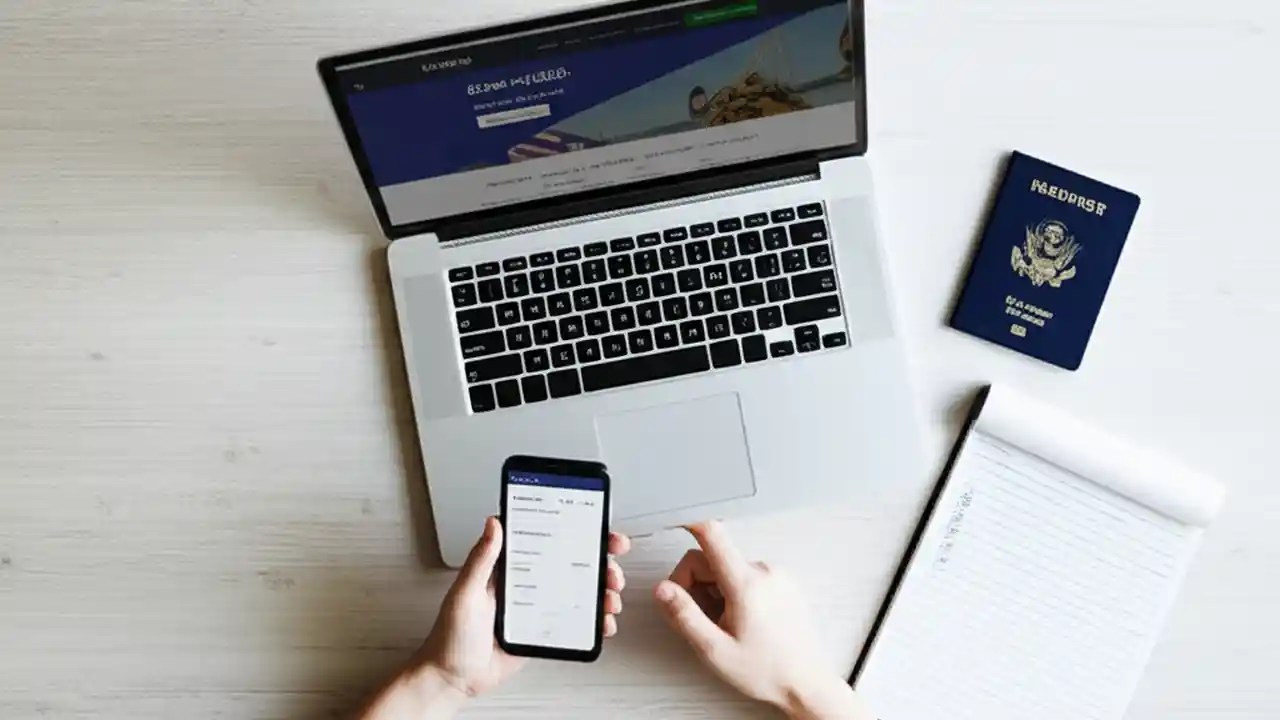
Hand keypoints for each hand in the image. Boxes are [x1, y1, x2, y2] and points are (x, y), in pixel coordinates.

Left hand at [359, 517, 630, 718]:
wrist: (454, 678)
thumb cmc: (450, 636)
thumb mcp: (465, 593)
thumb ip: (481, 559)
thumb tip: (494, 523)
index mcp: (508, 566)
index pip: (548, 538)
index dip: (576, 530)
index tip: (598, 527)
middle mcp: (527, 582)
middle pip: (572, 563)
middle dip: (600, 562)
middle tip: (612, 569)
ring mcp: (538, 605)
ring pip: (580, 590)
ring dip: (602, 591)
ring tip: (610, 599)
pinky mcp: (543, 629)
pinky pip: (576, 620)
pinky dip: (595, 620)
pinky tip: (604, 622)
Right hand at [653, 522, 871, 719]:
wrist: (805, 683)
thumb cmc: (766, 671)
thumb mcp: (716, 651)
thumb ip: (685, 616)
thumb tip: (663, 590)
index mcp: (745, 584)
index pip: (712, 534)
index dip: (689, 521)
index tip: (673, 516)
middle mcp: (763, 572)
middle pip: (711, 557)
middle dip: (695, 583)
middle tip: (702, 617)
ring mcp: (776, 576)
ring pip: (727, 568)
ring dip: (715, 590)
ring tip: (726, 623)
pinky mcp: (782, 583)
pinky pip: (745, 575)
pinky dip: (734, 592)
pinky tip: (741, 619)